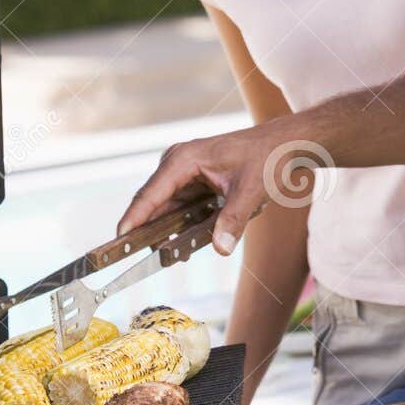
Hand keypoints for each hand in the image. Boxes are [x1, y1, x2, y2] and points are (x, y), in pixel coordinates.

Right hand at [118, 117, 306, 255]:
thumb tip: (219, 248)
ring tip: (172, 256)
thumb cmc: (267, 158)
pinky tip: (186, 247)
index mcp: (184, 159)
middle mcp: (178, 164)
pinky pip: (180, 211)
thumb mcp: (251, 190)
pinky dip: (182, 228)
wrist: (285, 144)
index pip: (150, 194)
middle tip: (150, 260)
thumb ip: (233, 220)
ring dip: (168, 233)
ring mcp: (184, 174)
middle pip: (153, 204)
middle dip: (150, 233)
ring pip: (166, 211)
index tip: (119, 240)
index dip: (133, 219)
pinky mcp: (194, 184)